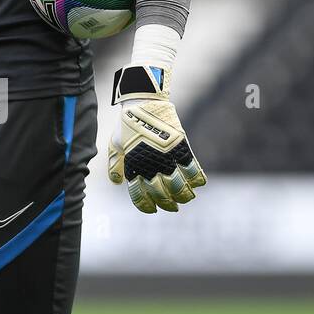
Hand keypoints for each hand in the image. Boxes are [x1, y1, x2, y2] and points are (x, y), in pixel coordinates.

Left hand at [107, 64, 206, 213]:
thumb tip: (117, 182)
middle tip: (172, 207)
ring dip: (184, 196)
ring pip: (179, 186)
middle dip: (168, 204)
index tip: (153, 210)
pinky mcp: (180, 148)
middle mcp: (150, 166)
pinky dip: (197, 179)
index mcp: (133, 168)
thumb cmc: (126, 124)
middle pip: (162, 194)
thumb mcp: (115, 145)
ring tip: (186, 198)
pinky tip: (198, 184)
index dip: (147, 206)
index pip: (140, 195)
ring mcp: (166, 158)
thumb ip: (115, 165)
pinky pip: (192, 169)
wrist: (142, 103)